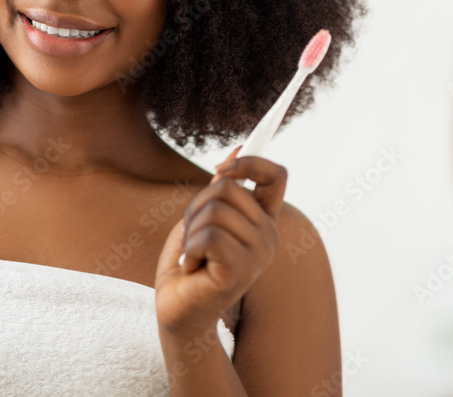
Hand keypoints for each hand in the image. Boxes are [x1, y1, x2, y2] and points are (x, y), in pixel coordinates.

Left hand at [154, 146, 286, 335]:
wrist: (176, 307)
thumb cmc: (189, 261)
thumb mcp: (203, 215)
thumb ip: (223, 188)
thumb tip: (239, 146)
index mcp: (263, 221)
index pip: (276, 175)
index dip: (250, 162)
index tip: (222, 168)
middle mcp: (268, 237)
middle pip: (227, 188)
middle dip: (196, 207)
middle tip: (194, 238)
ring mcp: (258, 256)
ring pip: (215, 211)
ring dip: (191, 232)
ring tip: (194, 256)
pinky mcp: (240, 272)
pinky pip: (209, 237)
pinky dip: (189, 250)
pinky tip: (192, 269)